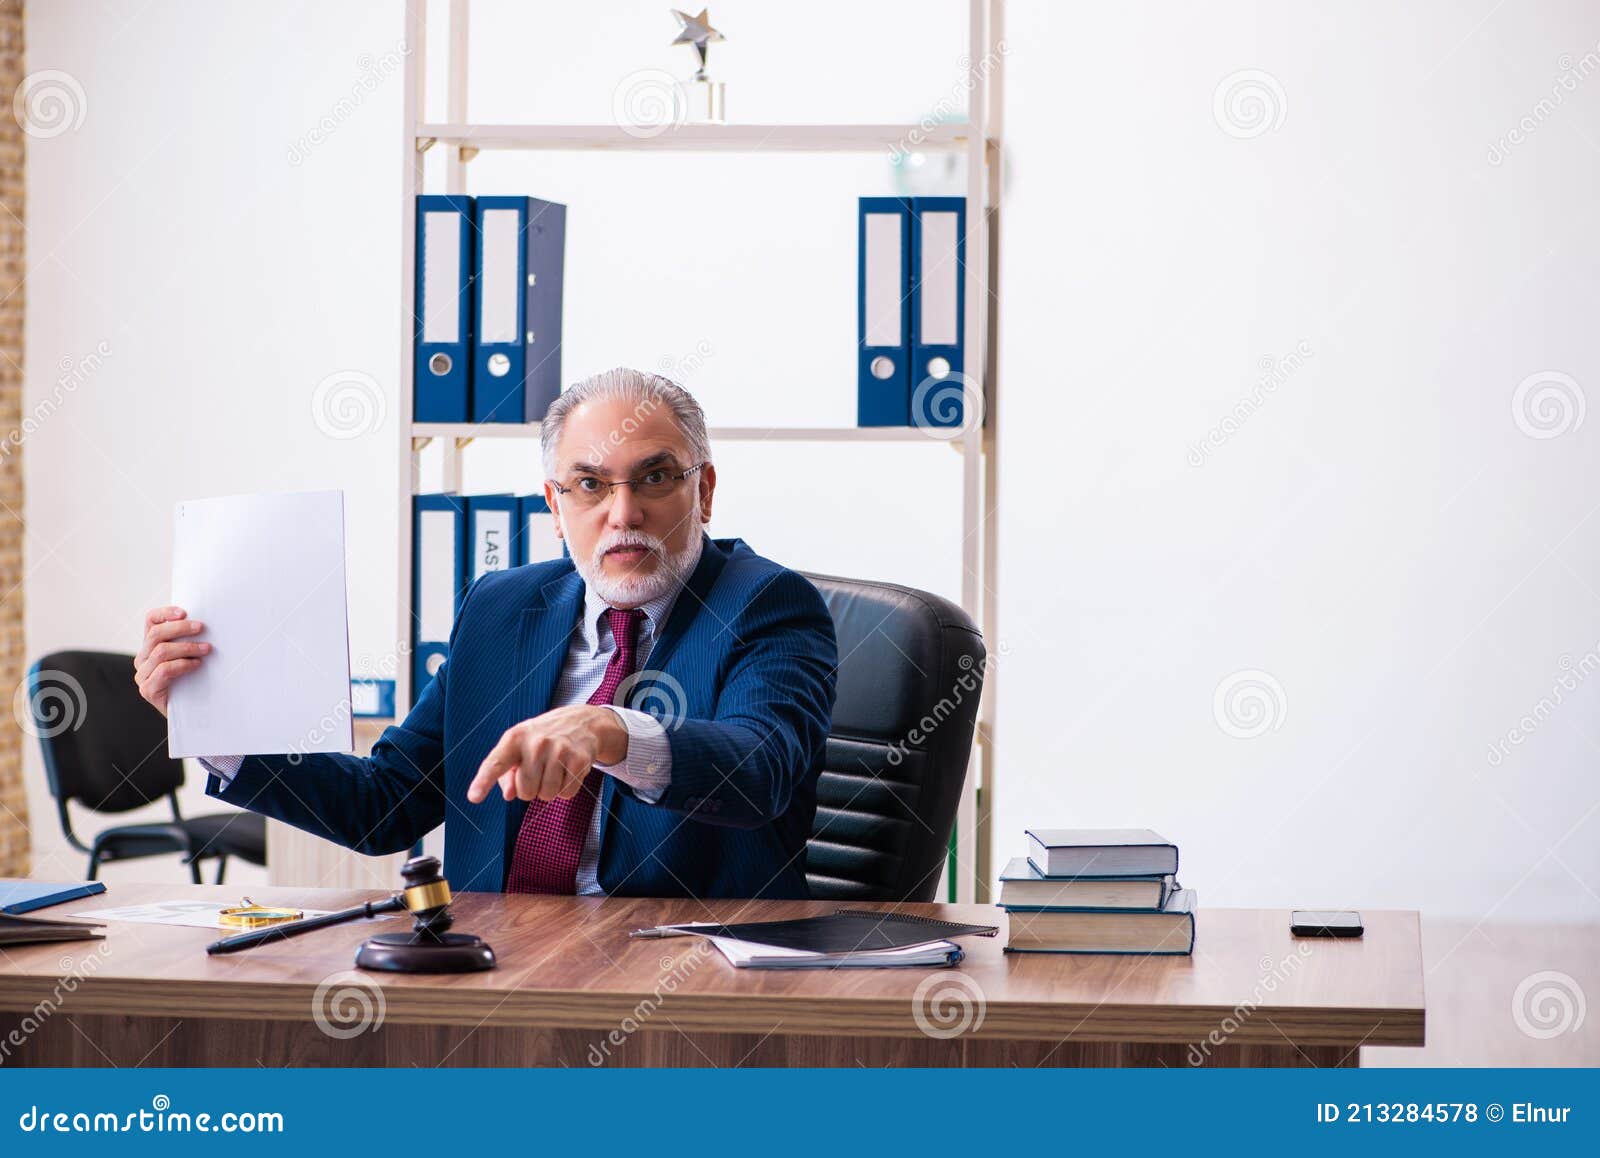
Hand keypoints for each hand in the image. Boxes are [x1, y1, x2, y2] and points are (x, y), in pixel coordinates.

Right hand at [134, 606, 210, 717]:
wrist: (191, 713)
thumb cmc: (194, 681)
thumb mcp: (190, 655)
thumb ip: (189, 640)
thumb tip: (205, 623)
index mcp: (150, 646)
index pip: (150, 621)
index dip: (165, 613)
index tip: (184, 612)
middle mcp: (142, 659)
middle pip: (156, 634)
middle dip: (181, 629)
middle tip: (202, 628)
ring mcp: (143, 675)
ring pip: (160, 651)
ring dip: (187, 647)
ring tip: (207, 649)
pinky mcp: (148, 690)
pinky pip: (164, 670)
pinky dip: (182, 664)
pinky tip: (197, 665)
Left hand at [466, 705, 628, 803]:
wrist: (581, 722)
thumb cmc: (542, 738)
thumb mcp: (518, 748)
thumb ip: (506, 774)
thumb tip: (509, 794)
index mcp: (514, 738)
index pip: (496, 763)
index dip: (483, 781)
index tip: (474, 797)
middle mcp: (536, 742)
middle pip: (525, 792)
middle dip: (531, 789)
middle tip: (539, 771)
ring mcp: (559, 750)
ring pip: (546, 795)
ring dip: (549, 790)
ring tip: (554, 769)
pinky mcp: (579, 760)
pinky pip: (566, 794)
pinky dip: (566, 789)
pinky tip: (568, 771)